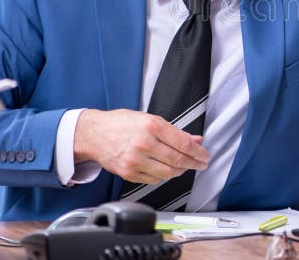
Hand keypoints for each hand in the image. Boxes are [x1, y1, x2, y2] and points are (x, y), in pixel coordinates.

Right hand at [73, 109, 208, 183]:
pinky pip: (154, 179)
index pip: (183, 144)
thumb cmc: (121, 123)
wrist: (94, 134)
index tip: (204, 156)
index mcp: (152, 126)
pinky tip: (166, 170)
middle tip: (201, 164)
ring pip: (167, 173)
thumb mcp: (150, 119)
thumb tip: (195, 140)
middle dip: (194, 164)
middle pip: (178, 160)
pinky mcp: (128, 173)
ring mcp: (135, 160)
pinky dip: (163, 176)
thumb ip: (174, 131)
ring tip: (184, 167)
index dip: (198, 152)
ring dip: (180, 171)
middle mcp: (144, 144)